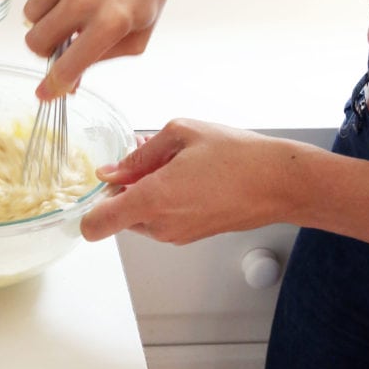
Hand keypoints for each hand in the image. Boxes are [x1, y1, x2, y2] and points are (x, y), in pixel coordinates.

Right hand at [23, 0, 174, 98]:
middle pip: (36, 41)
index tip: (45, 94)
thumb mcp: (138, 30)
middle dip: (46, 46)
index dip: (54, 84)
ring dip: (46, 16)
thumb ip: (103, 58)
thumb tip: (69, 84)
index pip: (69, 64)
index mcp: (111, 20)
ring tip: (71, 3)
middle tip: (63, 37)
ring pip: (30, 14)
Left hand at [81, 119, 298, 242]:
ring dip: (146, 189)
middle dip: (125, 184)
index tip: (97, 186)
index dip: (88, 208)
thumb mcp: (181, 133)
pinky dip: (164, 197)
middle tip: (149, 155)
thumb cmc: (238, 156)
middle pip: (118, 212)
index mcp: (153, 199)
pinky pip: (162, 217)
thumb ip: (139, 154)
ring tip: (176, 161)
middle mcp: (161, 225)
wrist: (281, 182)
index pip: (96, 225)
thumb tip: (112, 170)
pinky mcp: (191, 235)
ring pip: (140, 213)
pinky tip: (188, 174)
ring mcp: (177, 234)